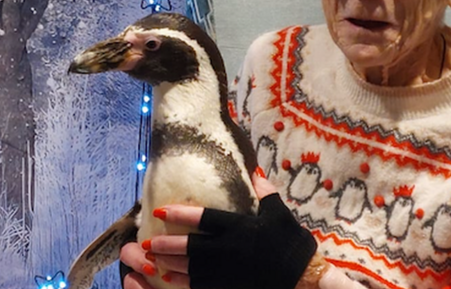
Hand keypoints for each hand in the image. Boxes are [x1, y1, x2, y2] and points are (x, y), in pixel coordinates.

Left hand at [127, 169, 316, 288]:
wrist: (304, 278)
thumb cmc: (292, 244)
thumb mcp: (280, 214)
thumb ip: (265, 193)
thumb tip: (254, 173)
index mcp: (242, 228)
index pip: (205, 218)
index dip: (180, 214)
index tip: (159, 210)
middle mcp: (231, 250)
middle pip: (191, 247)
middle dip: (166, 244)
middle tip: (147, 242)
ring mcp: (229, 272)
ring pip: (191, 269)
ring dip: (169, 264)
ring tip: (152, 259)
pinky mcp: (229, 287)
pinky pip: (200, 286)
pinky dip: (182, 283)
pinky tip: (169, 279)